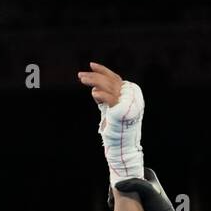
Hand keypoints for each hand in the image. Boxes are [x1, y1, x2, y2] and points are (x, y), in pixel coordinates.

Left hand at [78, 62, 143, 183]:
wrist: (124, 145)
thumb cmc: (117, 130)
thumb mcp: (111, 110)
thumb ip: (105, 99)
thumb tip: (95, 90)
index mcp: (129, 94)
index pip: (114, 78)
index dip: (103, 71)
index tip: (91, 65)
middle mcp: (129, 96)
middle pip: (110, 80)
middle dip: (94, 76)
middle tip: (81, 75)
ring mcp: (127, 102)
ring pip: (109, 86)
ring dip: (94, 81)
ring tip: (82, 79)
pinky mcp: (122, 110)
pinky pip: (110, 98)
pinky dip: (101, 94)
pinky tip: (93, 92)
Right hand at [113, 169, 180, 210]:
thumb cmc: (160, 209)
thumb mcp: (150, 192)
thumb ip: (135, 184)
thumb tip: (117, 185)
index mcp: (147, 174)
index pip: (127, 170)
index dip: (118, 177)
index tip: (114, 188)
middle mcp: (142, 181)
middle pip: (122, 180)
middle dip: (115, 188)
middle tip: (112, 199)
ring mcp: (138, 192)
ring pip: (120, 190)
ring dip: (115, 197)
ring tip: (113, 204)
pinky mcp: (134, 202)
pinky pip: (121, 199)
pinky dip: (116, 203)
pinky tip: (114, 208)